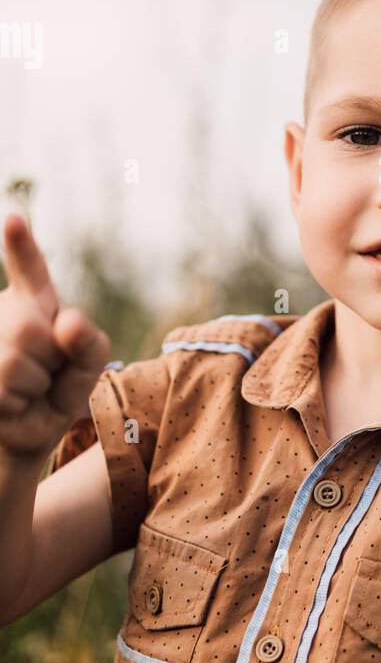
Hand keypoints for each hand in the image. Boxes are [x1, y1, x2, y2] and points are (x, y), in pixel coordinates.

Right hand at [0, 213, 110, 460]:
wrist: (17, 443)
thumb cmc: (52, 401)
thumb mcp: (83, 376)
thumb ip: (90, 347)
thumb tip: (68, 320)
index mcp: (34, 305)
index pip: (31, 272)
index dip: (21, 248)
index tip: (13, 220)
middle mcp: (3, 314)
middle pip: (33, 329)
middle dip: (49, 362)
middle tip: (43, 378)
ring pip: (16, 360)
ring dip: (32, 387)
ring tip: (24, 392)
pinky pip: (3, 386)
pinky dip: (15, 403)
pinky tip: (9, 405)